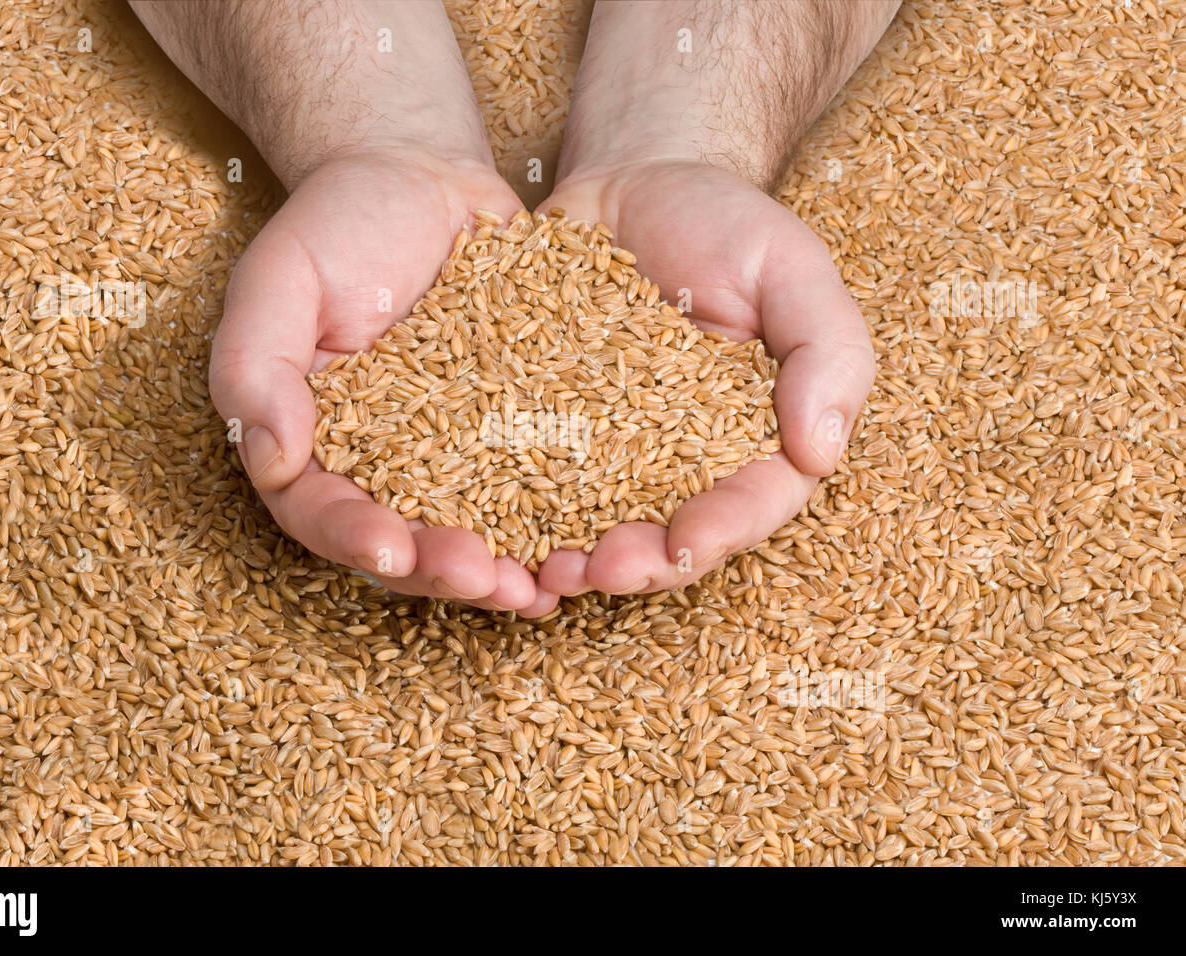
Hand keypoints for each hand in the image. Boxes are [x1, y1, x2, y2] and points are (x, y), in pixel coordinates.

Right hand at [211, 146, 559, 616]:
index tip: (391, 550)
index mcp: (314, 443)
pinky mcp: (514, 434)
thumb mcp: (279, 278)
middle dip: (443, 571)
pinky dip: (558, 521)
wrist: (422, 179)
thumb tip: (269, 460)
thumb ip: (255, 366)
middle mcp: (383, 465)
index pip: (322, 510)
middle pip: (406, 540)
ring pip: (475, 531)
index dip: (354, 538)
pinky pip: (536, 488)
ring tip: (543, 588)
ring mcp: (453, 456)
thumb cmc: (337, 225)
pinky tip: (588, 542)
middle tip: (487, 582)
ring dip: (506, 568)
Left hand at [535, 159, 875, 596]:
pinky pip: (529, 479)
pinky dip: (511, 511)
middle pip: (667, 533)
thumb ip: (827, 351)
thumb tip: (821, 452)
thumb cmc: (726, 223)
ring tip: (539, 570)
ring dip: (570, 556)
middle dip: (635, 564)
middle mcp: (683, 463)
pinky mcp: (548, 428)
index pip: (750, 501)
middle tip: (595, 572)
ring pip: (596, 524)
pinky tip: (484, 527)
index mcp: (756, 438)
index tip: (686, 544)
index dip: (720, 531)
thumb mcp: (793, 267)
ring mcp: (610, 451)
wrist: (632, 182)